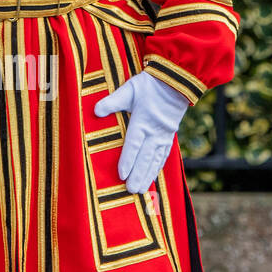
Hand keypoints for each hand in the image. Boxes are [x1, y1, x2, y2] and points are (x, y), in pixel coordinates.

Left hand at [94, 71, 188, 193]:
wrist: (175, 81)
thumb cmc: (149, 85)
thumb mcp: (129, 89)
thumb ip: (112, 102)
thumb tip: (95, 111)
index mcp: (143, 120)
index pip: (134, 144)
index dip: (127, 160)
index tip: (122, 174)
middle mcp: (155, 131)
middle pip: (145, 157)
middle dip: (138, 175)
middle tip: (131, 190)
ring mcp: (164, 135)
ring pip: (155, 160)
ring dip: (147, 175)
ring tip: (140, 190)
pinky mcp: (170, 136)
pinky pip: (163, 156)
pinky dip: (157, 168)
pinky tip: (152, 177)